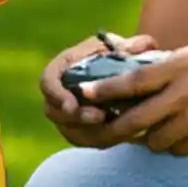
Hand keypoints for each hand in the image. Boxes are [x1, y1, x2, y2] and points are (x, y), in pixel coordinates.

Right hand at [39, 33, 159, 147]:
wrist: (127, 75)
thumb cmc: (122, 55)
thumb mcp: (127, 45)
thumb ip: (135, 45)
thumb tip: (140, 47)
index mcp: (64, 66)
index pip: (47, 81)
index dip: (56, 94)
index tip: (72, 104)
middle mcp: (60, 92)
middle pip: (55, 112)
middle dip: (77, 118)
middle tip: (99, 117)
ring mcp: (68, 115)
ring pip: (72, 132)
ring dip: (93, 132)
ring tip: (118, 127)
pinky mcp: (82, 131)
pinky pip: (88, 141)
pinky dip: (104, 140)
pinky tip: (125, 134)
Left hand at [86, 45, 187, 155]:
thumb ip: (164, 65)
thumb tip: (131, 70)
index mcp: (179, 68)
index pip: (134, 81)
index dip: (107, 89)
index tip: (85, 93)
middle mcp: (185, 94)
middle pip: (138, 119)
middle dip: (115, 128)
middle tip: (102, 131)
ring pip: (156, 140)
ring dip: (150, 138)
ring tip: (157, 128)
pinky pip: (180, 150)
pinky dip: (175, 145)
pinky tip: (184, 133)